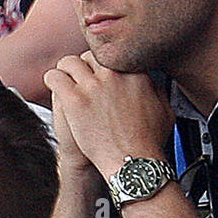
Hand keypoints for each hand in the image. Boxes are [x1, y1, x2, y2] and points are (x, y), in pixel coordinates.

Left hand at [43, 52, 172, 176]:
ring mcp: (93, 86)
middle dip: (85, 65)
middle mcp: (113, 74)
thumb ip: (157, 89)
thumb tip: (151, 81)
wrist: (133, 163)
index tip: (101, 72)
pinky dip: (52, 80)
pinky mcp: (74, 100)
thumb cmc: (149, 141)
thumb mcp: (165, 110)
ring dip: (66, 70)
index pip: (112, 55)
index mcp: (134, 72)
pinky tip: (55, 87)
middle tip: (82, 77)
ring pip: (68, 62)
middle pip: (90, 55)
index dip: (104, 63)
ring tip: (65, 80)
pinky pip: (55, 77)